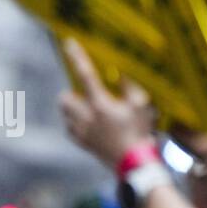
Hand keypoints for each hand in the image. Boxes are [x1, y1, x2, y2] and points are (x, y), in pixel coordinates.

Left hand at [58, 39, 155, 167]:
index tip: (69, 43)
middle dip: (71, 93)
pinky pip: (70, 130)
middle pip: (64, 98)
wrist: (135, 164)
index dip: (77, 56)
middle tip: (84, 93)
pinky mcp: (83, 144)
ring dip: (72, 108)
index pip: (86, 74)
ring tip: (87, 108)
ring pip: (65, 114)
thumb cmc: (141, 133)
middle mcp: (87, 117)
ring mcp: (83, 132)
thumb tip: (120, 70)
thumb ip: (130, 85)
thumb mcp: (142, 106)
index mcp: (101, 104)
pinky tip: (89, 124)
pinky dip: (75, 124)